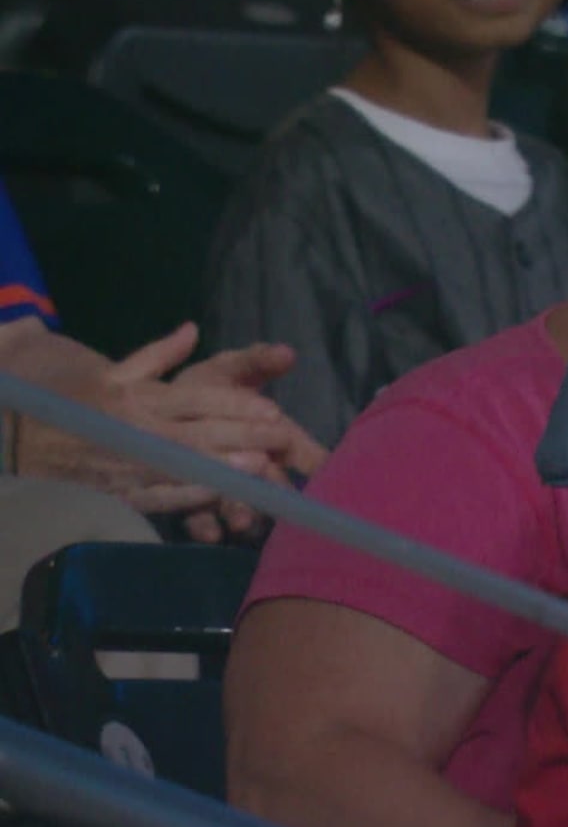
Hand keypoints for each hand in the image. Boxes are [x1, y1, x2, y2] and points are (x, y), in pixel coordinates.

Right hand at [17, 323, 323, 532]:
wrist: (16, 434)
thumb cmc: (75, 398)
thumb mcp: (114, 371)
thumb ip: (157, 355)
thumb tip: (192, 330)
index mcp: (139, 396)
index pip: (198, 400)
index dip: (237, 406)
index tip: (273, 411)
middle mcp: (136, 429)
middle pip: (199, 433)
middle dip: (244, 436)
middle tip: (283, 439)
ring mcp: (126, 463)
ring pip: (182, 466)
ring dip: (222, 468)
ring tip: (260, 468)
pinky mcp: (117, 493)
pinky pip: (156, 496)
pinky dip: (187, 496)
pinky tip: (218, 496)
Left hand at [173, 340, 328, 541]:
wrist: (160, 408)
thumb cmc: (206, 388)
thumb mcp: (230, 369)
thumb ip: (257, 362)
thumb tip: (286, 352)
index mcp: (267, 431)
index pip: (294, 444)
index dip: (310, 457)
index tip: (322, 468)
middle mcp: (251, 460)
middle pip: (268, 478)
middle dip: (273, 490)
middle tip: (277, 504)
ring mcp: (224, 482)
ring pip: (238, 499)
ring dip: (242, 511)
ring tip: (240, 521)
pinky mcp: (193, 499)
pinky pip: (200, 515)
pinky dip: (206, 524)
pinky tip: (209, 532)